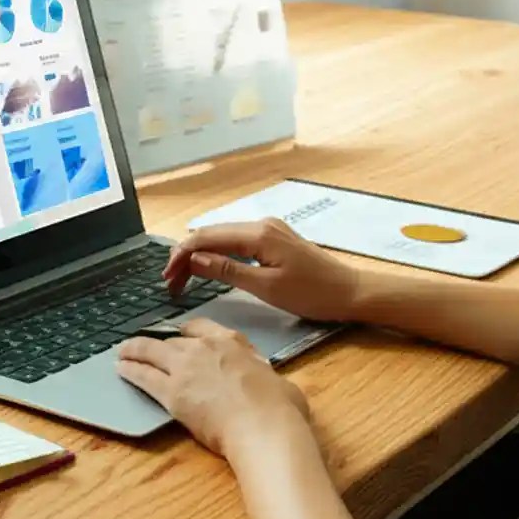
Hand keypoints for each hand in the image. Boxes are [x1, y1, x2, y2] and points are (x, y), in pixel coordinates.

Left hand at [117, 317, 309, 456]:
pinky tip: (121, 369)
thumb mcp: (278, 381)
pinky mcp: (171, 393)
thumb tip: (269, 385)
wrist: (263, 426)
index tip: (180, 335)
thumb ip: (263, 377)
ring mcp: (185, 368)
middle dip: (158, 343)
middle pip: (173, 340)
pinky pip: (144, 376)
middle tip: (146, 346)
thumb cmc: (280, 407)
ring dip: (134, 350)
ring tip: (122, 352)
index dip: (187, 332)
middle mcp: (204, 348)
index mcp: (232, 342)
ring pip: (151, 351)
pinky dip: (130, 370)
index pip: (201, 327)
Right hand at [164, 219, 359, 323]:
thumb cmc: (313, 294)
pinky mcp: (273, 240)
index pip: (206, 237)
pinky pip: (236, 243)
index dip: (181, 255)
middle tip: (171, 283)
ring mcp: (268, 230)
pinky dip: (217, 256)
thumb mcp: (266, 287)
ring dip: (200, 257)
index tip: (167, 277)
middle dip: (186, 256)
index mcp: (258, 234)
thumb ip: (227, 270)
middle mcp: (261, 225)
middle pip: (211, 235)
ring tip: (183, 280)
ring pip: (222, 238)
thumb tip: (194, 259)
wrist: (350, 292)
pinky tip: (208, 270)